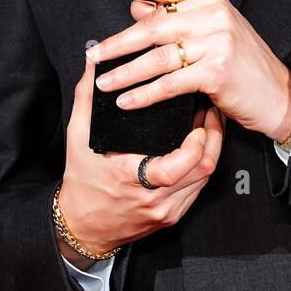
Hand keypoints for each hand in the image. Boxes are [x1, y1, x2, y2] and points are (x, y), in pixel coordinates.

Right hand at [58, 55, 224, 258]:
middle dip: (213, 140)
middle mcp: (153, 199)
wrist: (83, 226)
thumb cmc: (82, 182)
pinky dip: (204, 167)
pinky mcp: (173, 216)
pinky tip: (203, 149)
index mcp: (130, 179)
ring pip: (204, 181)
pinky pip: (198, 190)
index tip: (198, 125)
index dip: (194, 147)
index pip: (174, 169)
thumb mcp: (77, 137)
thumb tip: (93, 64)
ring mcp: (166, 210)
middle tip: (212, 114)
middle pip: (200, 172)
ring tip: (210, 126)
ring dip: (212, 152)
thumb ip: (87, 99)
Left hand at [86, 0, 290, 141]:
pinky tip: (128, 101)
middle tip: (94, 59)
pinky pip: (170, 84)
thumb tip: (137, 8)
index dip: (128, 30)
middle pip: (153, 30)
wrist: (280, 96)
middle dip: (118, 47)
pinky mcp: (217, 70)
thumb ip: (178, 22)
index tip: (104, 44)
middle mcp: (215, 16)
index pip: (159, 13)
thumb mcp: (214, 36)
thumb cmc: (245, 68)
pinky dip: (145, 94)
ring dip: (126, 73)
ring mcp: (218, 42)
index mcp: (211, 1)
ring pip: (158, 58)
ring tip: (105, 83)